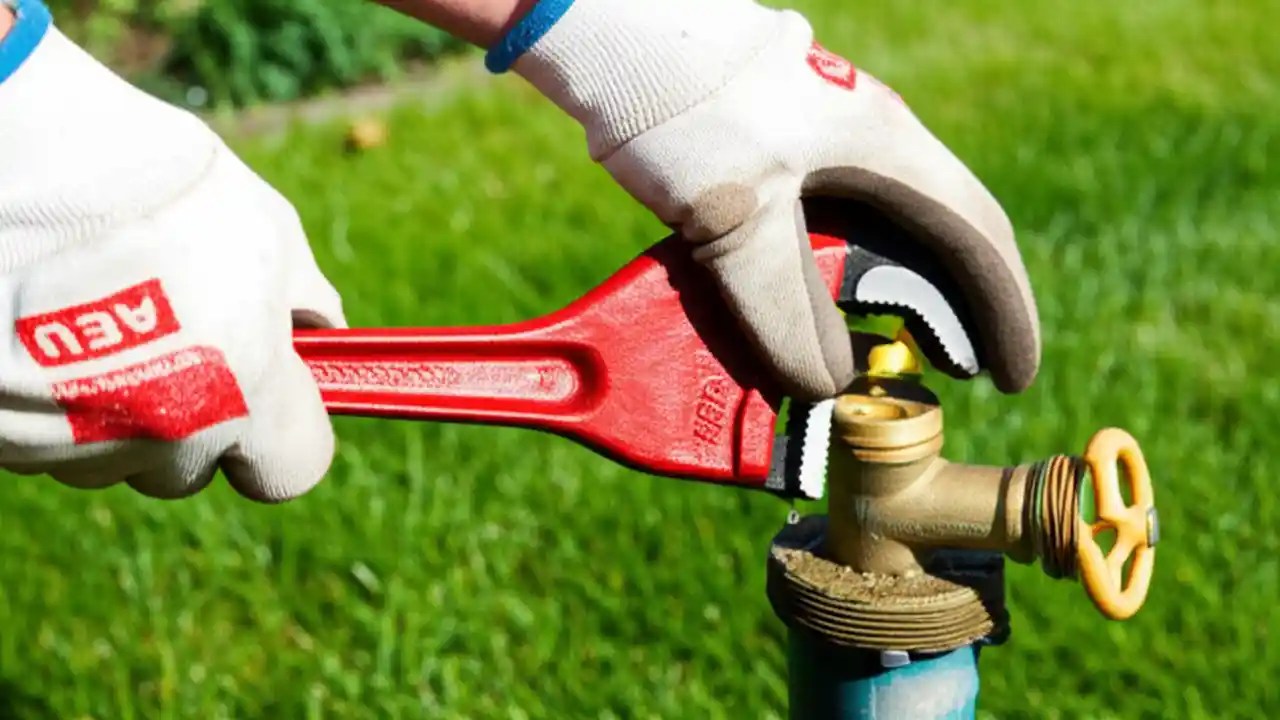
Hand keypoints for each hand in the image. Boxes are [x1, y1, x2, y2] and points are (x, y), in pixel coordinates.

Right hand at [0, 18, 344, 500]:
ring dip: (116, 408)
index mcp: (248, 397)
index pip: (291, 470)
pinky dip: (50, 397)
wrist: (16, 162)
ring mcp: (75, 444)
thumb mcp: (264, 228)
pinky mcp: (4, 437)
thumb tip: (321, 330)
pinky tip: (44, 326)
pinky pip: (44, 436)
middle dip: (190, 415)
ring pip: (110, 453)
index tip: (274, 397)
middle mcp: (165, 438)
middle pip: (191, 466)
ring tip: (97, 317)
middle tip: (171, 335)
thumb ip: (303, 298)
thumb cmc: (156, 190)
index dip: (284, 434)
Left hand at [492, 0, 1039, 398]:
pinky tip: (801, 302)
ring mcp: (817, 134)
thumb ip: (783, 310)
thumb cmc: (682, 104)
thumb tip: (825, 386)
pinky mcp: (772, 142)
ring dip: (882, 295)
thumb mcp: (737, 220)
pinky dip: (827, 274)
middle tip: (946, 372)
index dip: (1002, 309)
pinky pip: (821, 220)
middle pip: (932, 232)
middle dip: (948, 308)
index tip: (1010, 374)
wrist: (607, 30)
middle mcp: (864, 135)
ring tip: (873, 350)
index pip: (975, 234)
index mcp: (883, 144)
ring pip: (875, 227)